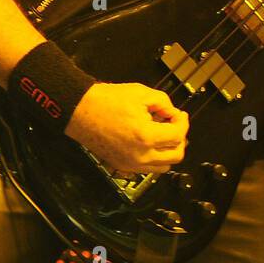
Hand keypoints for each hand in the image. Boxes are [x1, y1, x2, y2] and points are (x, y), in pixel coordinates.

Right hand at [64, 81, 188, 174]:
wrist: (80, 110)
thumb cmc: (105, 101)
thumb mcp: (141, 93)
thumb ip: (163, 102)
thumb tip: (172, 113)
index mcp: (145, 136)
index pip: (178, 136)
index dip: (182, 122)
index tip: (179, 115)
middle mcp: (139, 155)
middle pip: (176, 156)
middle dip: (179, 138)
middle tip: (174, 124)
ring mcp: (130, 164)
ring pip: (163, 167)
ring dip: (169, 151)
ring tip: (163, 134)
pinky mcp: (122, 166)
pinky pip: (148, 170)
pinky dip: (155, 159)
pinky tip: (150, 142)